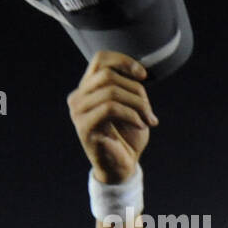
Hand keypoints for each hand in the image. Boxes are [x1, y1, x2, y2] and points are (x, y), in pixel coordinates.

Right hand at [67, 52, 156, 184]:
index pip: (100, 59)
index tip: (144, 75)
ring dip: (138, 105)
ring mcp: (78, 112)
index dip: (123, 61)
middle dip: (136, 91)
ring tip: (148, 120)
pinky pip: (110, 108)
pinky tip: (141, 125)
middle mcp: (78, 97)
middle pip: (108, 75)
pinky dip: (131, 114)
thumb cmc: (128, 137)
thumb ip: (129, 88)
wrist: (122, 167)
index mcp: (88, 89)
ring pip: (110, 91)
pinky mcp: (84, 126)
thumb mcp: (132, 107)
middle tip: (149, 111)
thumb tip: (139, 72)